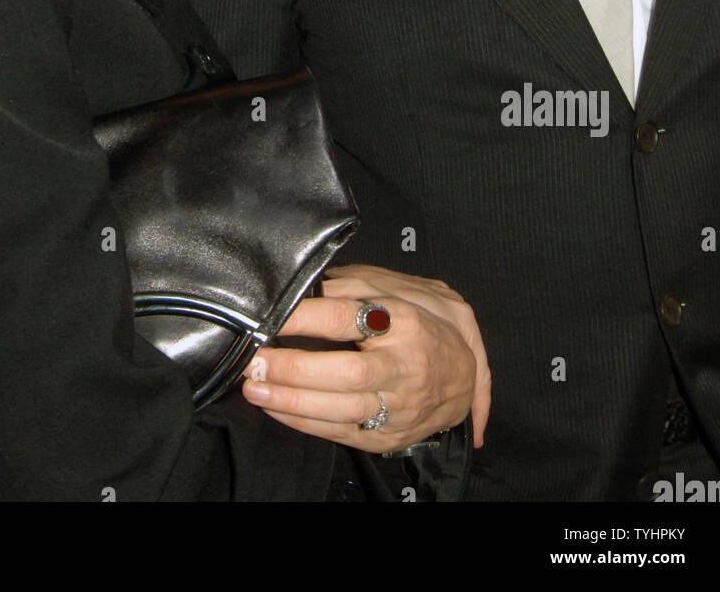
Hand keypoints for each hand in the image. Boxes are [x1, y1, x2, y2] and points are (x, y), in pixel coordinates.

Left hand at [241, 264, 489, 452]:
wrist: (465, 373)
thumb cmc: (423, 322)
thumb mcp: (395, 288)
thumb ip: (352, 286)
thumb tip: (307, 285)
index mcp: (403, 320)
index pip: (348, 318)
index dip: (307, 319)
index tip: (271, 318)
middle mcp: (404, 365)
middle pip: (346, 372)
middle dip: (294, 369)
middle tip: (254, 361)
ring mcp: (399, 404)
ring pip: (343, 408)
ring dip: (292, 401)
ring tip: (254, 388)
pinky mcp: (391, 434)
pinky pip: (344, 432)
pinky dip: (305, 424)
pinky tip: (277, 410)